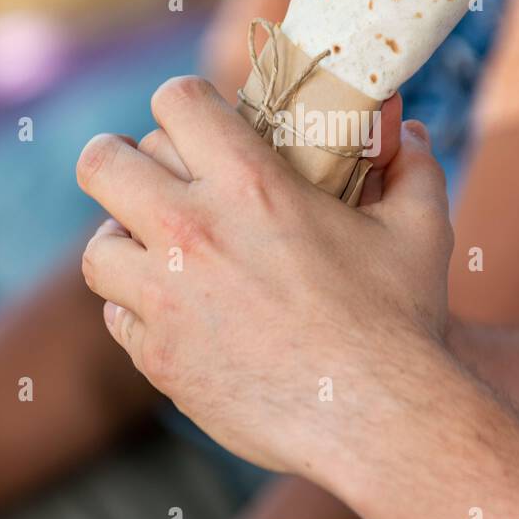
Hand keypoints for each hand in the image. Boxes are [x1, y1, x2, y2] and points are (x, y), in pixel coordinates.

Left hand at [76, 76, 452, 480]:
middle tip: (151, 177)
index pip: (175, 101)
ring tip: (155, 249)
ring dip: (123, 241)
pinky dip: (136, 307)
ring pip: (98, 246)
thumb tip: (411, 131)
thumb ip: (413, 166)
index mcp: (251, 184)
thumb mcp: (420, 227)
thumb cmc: (401, 319)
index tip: (196, 123)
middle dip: (123, 161)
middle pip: (102, 162)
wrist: (377, 418)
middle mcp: (193, 232)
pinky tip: (175, 311)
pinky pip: (116, 314)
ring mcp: (167, 299)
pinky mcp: (160, 357)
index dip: (183, 103)